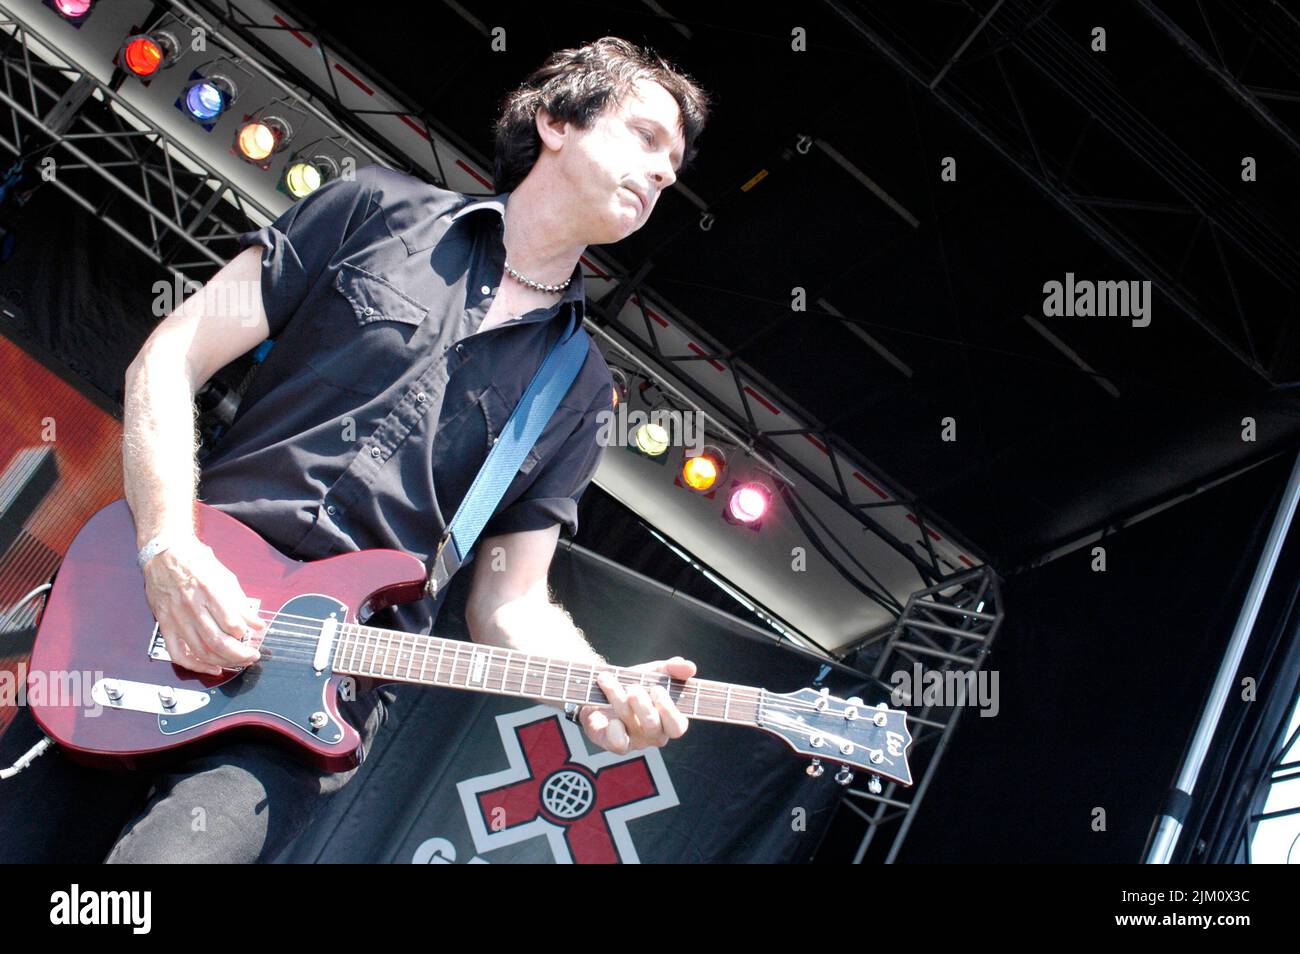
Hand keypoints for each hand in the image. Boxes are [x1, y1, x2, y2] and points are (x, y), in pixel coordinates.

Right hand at [141, 537, 266, 675]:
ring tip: (237, 662)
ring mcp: (176, 617)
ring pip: (200, 651)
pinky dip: (195, 666)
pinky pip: (178, 654)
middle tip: (252, 656)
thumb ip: (240, 602)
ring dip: (222, 661)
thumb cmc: (196, 562)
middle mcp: (192, 606)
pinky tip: (211, 668)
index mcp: (209, 590)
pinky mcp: (165, 625)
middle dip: (239, 654)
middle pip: (217, 641)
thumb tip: (256, 622)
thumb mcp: (224, 576)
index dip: (245, 634)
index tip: (254, 635)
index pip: (230, 622)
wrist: (164, 553)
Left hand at [578, 656, 695, 754]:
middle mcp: (651, 735)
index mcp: (667, 721)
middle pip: (653, 726)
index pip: (677, 727)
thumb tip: (689, 667)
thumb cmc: (633, 683)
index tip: (658, 689)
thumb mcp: (653, 672)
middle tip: (633, 688)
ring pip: (629, 724)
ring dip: (617, 698)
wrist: (599, 687)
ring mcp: (631, 740)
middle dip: (643, 705)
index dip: (669, 711)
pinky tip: (603, 710)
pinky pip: (616, 742)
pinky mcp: (609, 741)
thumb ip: (672, 669)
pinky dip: (611, 727)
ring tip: (607, 679)